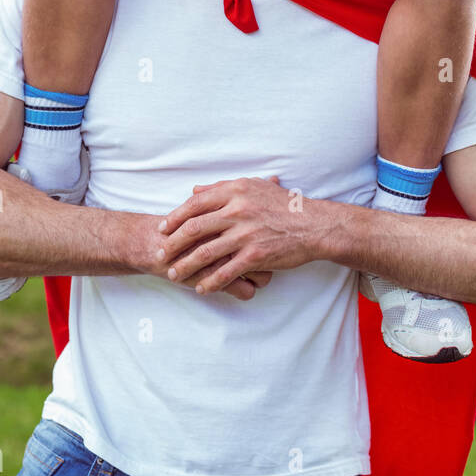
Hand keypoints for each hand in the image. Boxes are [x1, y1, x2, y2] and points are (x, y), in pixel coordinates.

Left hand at [154, 176, 323, 294]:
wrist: (314, 225)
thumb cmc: (284, 204)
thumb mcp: (253, 187)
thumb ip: (221, 188)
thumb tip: (194, 190)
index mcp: (235, 191)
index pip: (194, 205)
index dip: (174, 219)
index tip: (161, 230)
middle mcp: (238, 211)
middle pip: (194, 229)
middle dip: (172, 244)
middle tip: (160, 255)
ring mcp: (246, 234)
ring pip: (205, 253)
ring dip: (185, 266)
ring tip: (174, 275)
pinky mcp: (255, 256)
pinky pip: (226, 272)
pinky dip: (210, 282)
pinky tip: (201, 288)